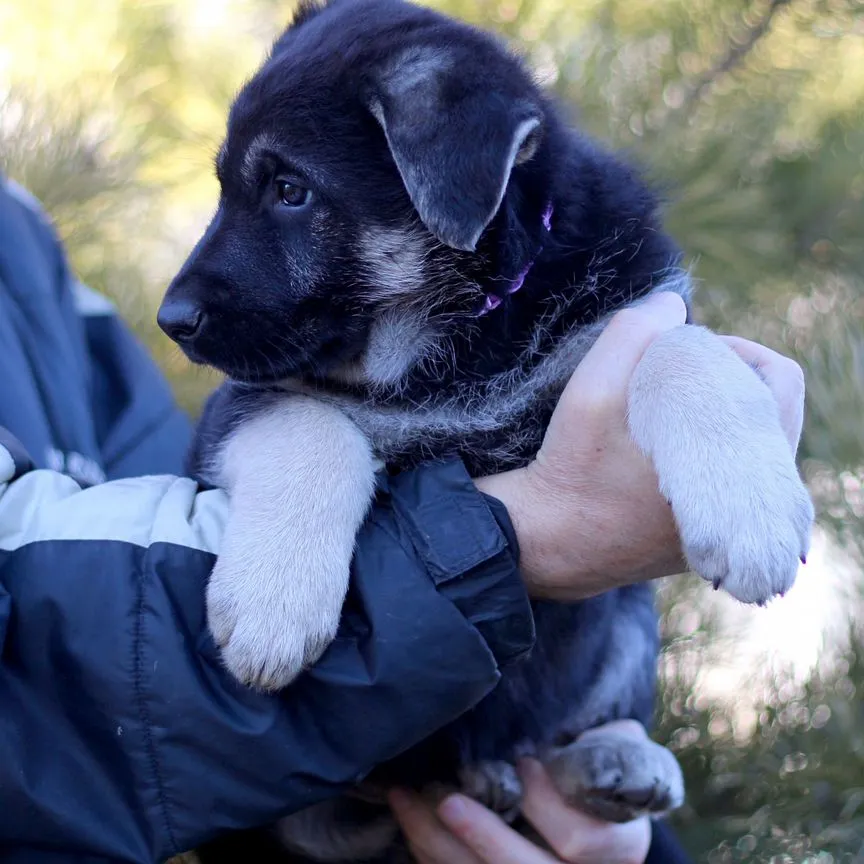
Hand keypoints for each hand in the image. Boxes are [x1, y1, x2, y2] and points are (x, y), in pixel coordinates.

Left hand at [390, 721, 651, 863]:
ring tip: (404, 798)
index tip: (525, 764)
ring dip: (434, 842)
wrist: (597, 827)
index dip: (547, 804)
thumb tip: (586, 730)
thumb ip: (605, 744)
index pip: (578, 840)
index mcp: (612, 848)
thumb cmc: (600, 778)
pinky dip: (426, 851)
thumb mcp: (618, 759)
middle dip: (483, 837)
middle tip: (447, 801)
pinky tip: (407, 816)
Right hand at [476, 293, 806, 599]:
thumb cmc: (571, 468)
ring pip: (749, 451)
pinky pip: (726, 484)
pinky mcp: (700, 543)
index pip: (779, 385)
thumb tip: (672, 303)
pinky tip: (663, 444)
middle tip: (681, 372)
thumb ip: (633, 333)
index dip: (738, 350)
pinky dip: (704, 452)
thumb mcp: (590, 391)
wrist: (545, 542)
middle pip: (772, 417)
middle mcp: (742, 511)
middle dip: (730, 380)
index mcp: (733, 472)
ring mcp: (725, 532)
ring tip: (670, 405)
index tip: (690, 349)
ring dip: (718, 416)